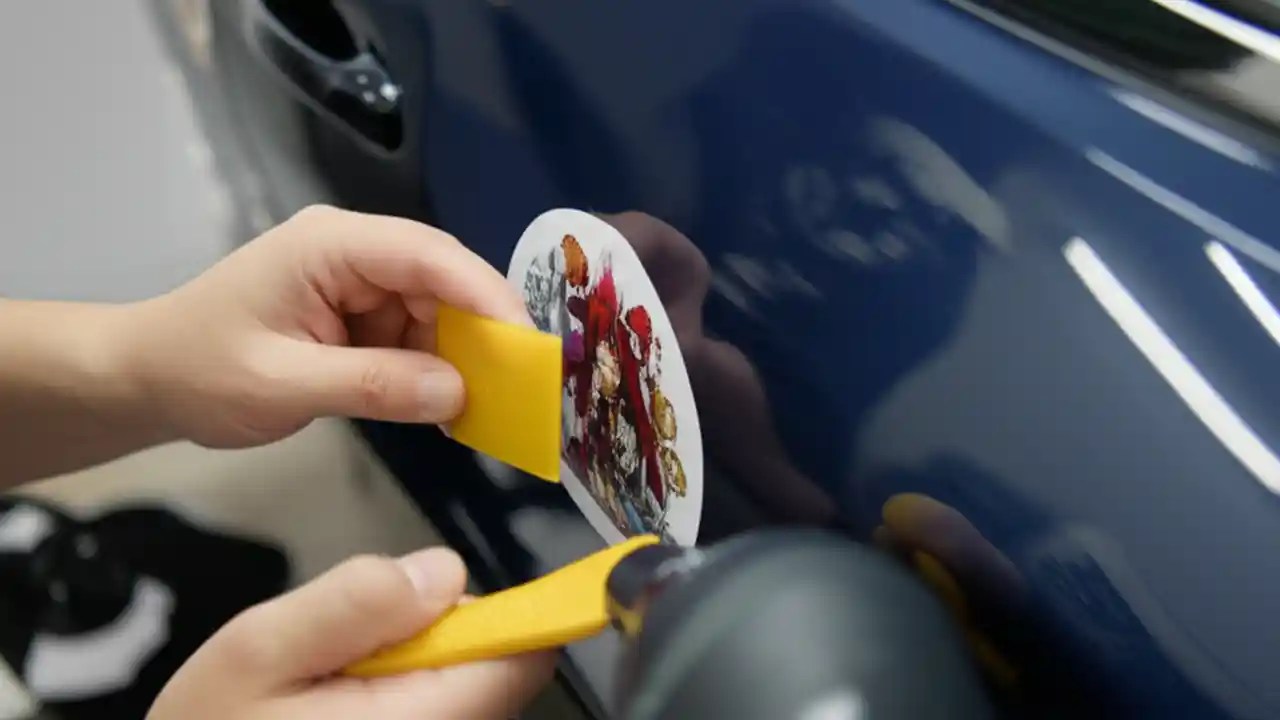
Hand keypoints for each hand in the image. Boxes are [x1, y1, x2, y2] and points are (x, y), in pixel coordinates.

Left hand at [122, 205, 529, 447]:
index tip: (528, 345)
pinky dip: (436, 372)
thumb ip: (372, 385)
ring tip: (493, 407)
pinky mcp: (360, 315)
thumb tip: (459, 392)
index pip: (426, 256)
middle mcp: (353, 253)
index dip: (486, 295)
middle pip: (443, 280)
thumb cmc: (200, 370)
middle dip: (484, 332)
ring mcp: (358, 283)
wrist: (147, 378)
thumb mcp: (283, 384)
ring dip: (464, 358)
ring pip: (438, 311)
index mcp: (330, 246)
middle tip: (523, 388)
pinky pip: (416, 337)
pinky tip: (451, 409)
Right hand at [149, 547, 554, 719]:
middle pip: (499, 677)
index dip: (507, 615)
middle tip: (353, 647)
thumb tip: (445, 572)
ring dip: (420, 671)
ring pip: (467, 697)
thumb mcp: (258, 651)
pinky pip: (437, 714)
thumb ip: (355, 602)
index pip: (522, 662)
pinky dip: (406, 697)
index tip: (446, 603)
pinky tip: (340, 706)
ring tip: (335, 683)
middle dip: (443, 640)